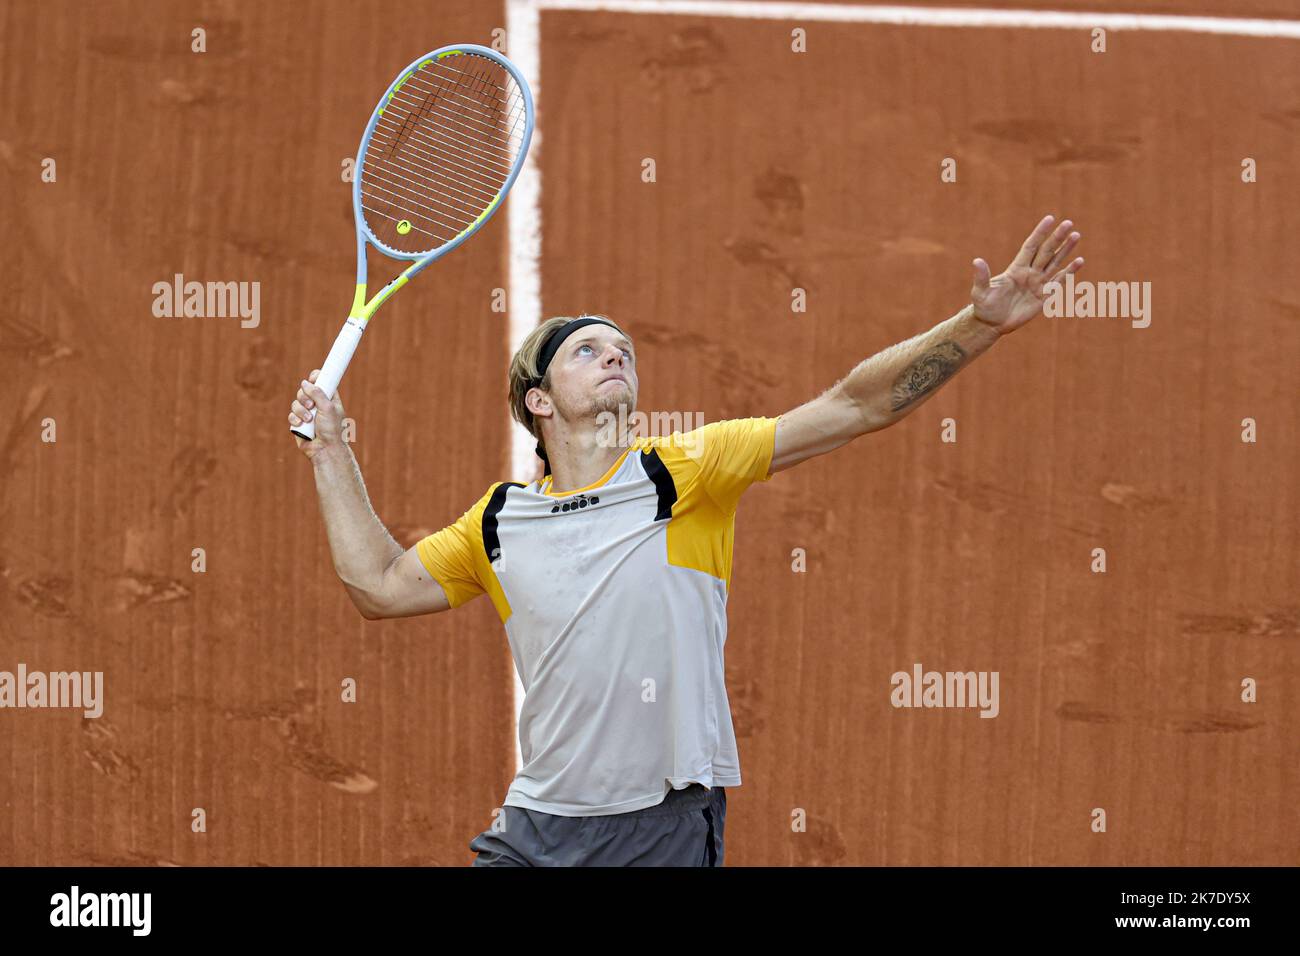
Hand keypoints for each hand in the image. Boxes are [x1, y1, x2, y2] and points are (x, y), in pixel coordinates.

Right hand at [288, 370, 346, 457]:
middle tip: (311, 406)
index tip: (313, 379)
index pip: (321, 382)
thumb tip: (306, 383)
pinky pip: (291, 415)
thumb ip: (318, 393)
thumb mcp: (328, 408)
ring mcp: (308, 413)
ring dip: (300, 410)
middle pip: (304, 390)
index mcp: (329, 399)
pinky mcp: (299, 422)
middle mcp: (318, 404)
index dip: (316, 378)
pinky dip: (295, 419)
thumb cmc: (332, 430)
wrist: (325, 450)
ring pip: (296, 402)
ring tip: (308, 420)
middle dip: (304, 397)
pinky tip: (301, 425)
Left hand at [970, 215, 1083, 334]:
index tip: (1050, 219)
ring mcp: (1037, 284)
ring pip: (1054, 263)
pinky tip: (1079, 261)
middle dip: (1057, 238)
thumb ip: (982, 276)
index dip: (1040, 233)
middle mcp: (1029, 273)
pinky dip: (1069, 272)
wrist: (991, 324)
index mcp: (1016, 268)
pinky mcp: (1043, 296)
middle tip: (1069, 223)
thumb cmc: (984, 306)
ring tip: (1075, 235)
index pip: (1031, 246)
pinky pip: (1058, 282)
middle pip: (1046, 251)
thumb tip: (976, 261)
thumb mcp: (980, 291)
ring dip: (1065, 250)